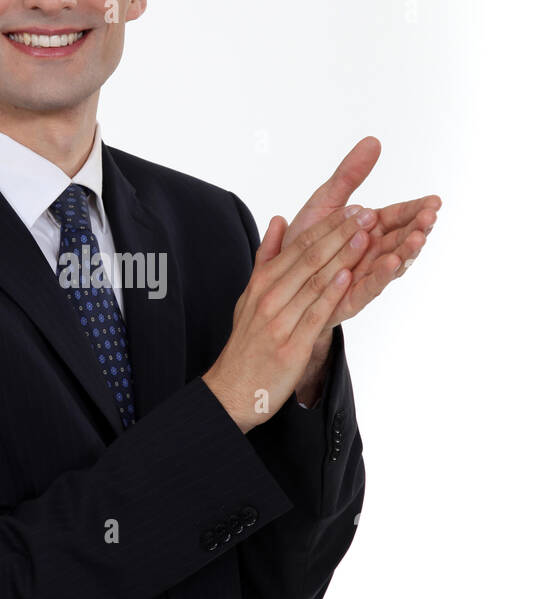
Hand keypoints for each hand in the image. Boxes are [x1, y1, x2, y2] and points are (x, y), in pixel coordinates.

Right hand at [202, 206, 374, 432]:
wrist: (233, 389)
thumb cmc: (247, 343)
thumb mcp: (250, 295)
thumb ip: (267, 256)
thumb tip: (279, 219)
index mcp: (262, 283)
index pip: (298, 246)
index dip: (327, 225)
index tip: (351, 209)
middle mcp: (269, 298)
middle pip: (309, 258)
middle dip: (340, 234)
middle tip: (366, 215)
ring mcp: (279, 321)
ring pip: (315, 282)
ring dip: (342, 257)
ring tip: (366, 237)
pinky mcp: (291, 346)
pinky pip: (314, 314)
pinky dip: (332, 294)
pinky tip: (349, 277)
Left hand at [280, 136, 441, 332]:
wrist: (281, 280)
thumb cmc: (305, 241)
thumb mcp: (326, 201)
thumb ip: (349, 175)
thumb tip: (373, 141)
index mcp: (370, 229)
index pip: (398, 217)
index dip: (416, 209)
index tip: (434, 201)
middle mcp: (373, 252)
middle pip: (401, 239)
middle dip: (417, 228)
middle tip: (430, 217)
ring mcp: (365, 275)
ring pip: (392, 263)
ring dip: (406, 251)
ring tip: (417, 239)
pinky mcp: (352, 297)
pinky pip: (370, 287)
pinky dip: (381, 275)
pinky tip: (391, 263)